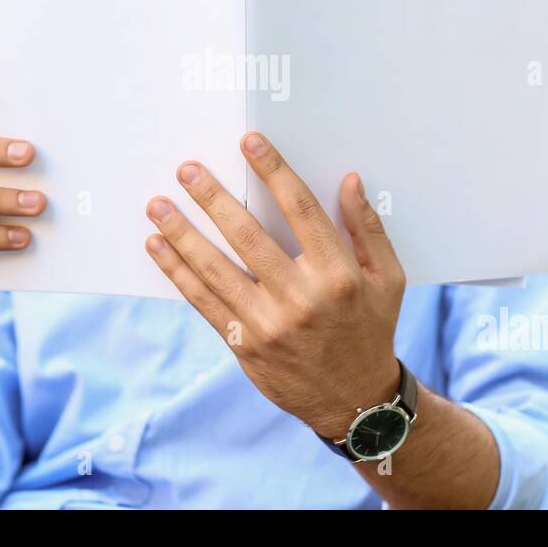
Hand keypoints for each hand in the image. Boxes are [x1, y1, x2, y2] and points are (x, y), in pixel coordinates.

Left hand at [144, 132, 405, 438]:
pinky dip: (177, 273)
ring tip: (158, 205)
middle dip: (213, 198)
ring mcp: (268, 324)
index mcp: (339, 274)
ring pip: (216, 269)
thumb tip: (349, 181)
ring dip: (182, 233)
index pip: (301, 210)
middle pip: (248, 236)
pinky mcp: (244, 344)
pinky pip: (204, 302)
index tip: (250, 143)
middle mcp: (301, 298)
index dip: (274, 172)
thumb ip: (368, 229)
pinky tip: (158, 247)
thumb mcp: (390, 280)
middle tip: (187, 169)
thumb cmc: (371, 330)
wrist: (354, 403)